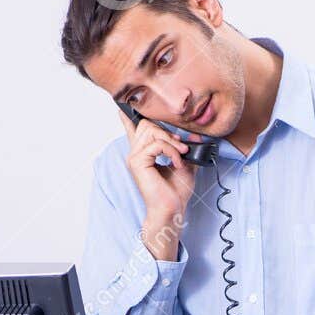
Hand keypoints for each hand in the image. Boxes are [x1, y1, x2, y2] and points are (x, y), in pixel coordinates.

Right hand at [119, 107, 199, 262]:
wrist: (172, 209)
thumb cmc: (176, 191)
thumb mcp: (184, 163)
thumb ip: (182, 148)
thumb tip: (191, 136)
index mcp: (144, 153)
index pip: (133, 129)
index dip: (129, 116)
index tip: (123, 105)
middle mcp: (136, 153)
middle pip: (147, 124)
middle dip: (167, 132)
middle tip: (181, 148)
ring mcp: (134, 157)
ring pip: (152, 132)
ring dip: (172, 143)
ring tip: (181, 157)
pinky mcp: (138, 162)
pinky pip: (157, 144)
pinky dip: (172, 152)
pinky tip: (177, 163)